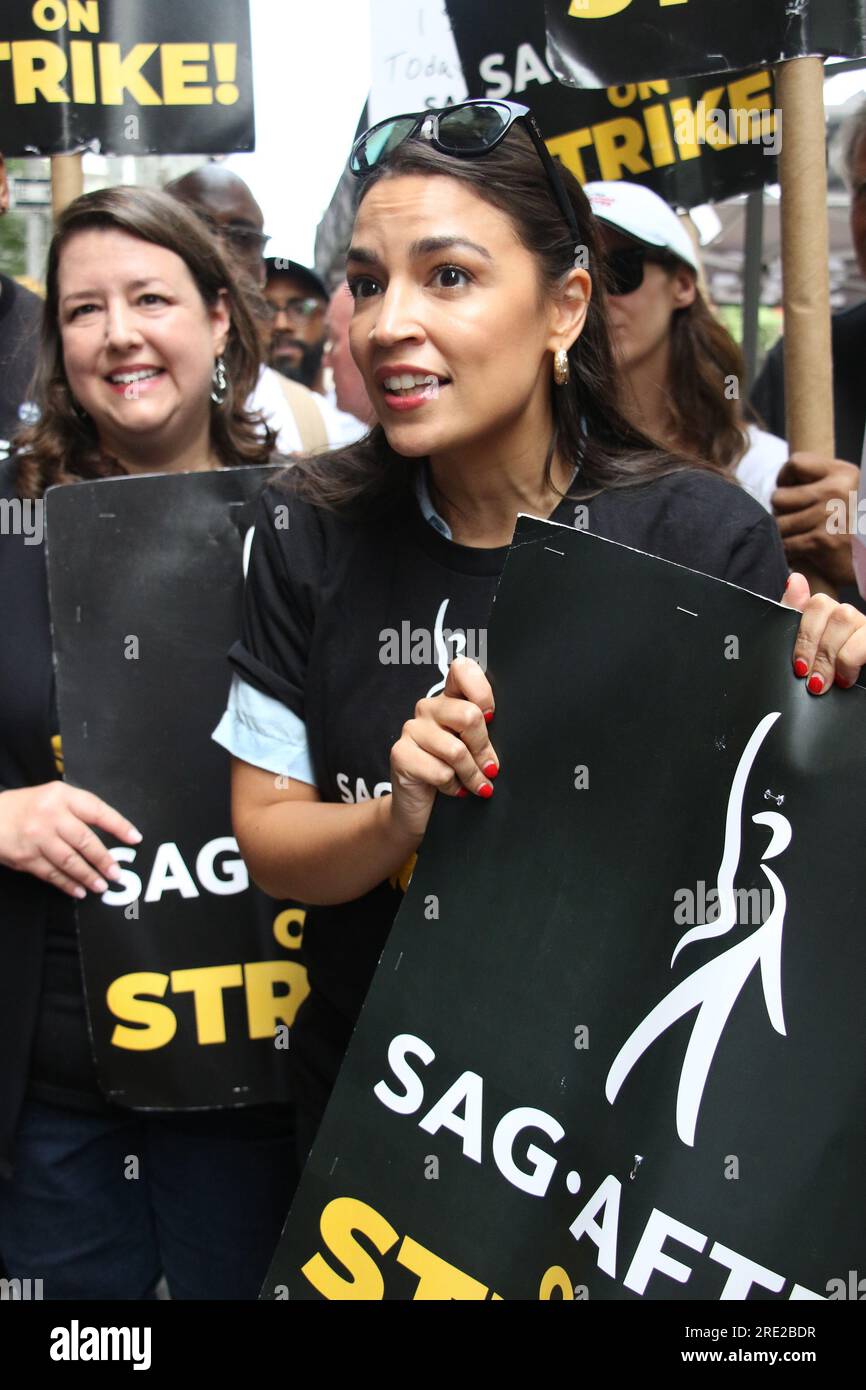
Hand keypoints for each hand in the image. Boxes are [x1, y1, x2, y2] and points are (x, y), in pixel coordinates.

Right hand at [0, 782, 141, 898]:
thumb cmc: (26, 807)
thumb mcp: (52, 797)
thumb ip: (77, 810)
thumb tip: (111, 832)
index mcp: (61, 795)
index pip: (96, 810)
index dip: (118, 824)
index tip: (135, 838)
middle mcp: (50, 815)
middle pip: (85, 840)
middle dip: (104, 859)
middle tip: (118, 873)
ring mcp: (37, 837)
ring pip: (70, 860)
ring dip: (88, 876)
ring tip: (102, 886)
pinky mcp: (26, 856)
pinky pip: (52, 874)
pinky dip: (67, 884)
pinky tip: (79, 891)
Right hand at [389, 656, 497, 840]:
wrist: (419, 810)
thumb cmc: (454, 775)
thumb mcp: (474, 750)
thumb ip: (483, 735)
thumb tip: (495, 740)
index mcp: (449, 699)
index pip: (462, 669)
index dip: (482, 692)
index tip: (490, 717)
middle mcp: (428, 708)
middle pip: (469, 716)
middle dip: (484, 749)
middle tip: (490, 769)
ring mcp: (411, 729)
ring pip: (456, 750)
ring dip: (472, 775)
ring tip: (477, 786)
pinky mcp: (400, 753)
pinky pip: (441, 771)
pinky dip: (453, 787)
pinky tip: (451, 790)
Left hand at [772, 453, 859, 588]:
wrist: (864, 557)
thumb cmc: (847, 522)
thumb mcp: (841, 489)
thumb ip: (813, 480)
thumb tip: (780, 486)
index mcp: (843, 473)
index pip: (795, 463)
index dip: (785, 478)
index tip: (792, 491)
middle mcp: (838, 491)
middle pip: (779, 497)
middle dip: (781, 511)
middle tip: (797, 519)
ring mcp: (830, 516)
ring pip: (778, 523)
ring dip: (784, 532)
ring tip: (801, 534)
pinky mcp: (822, 541)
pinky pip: (785, 543)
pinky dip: (789, 549)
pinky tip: (802, 550)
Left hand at [781, 573, 865, 692]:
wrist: (842, 706)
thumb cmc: (822, 681)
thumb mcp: (799, 652)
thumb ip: (792, 615)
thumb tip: (794, 578)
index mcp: (829, 620)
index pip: (817, 603)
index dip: (805, 633)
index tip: (798, 665)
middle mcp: (851, 620)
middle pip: (833, 610)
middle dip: (816, 649)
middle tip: (810, 680)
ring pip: (848, 618)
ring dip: (832, 655)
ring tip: (829, 682)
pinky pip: (865, 639)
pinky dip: (849, 660)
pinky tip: (846, 678)